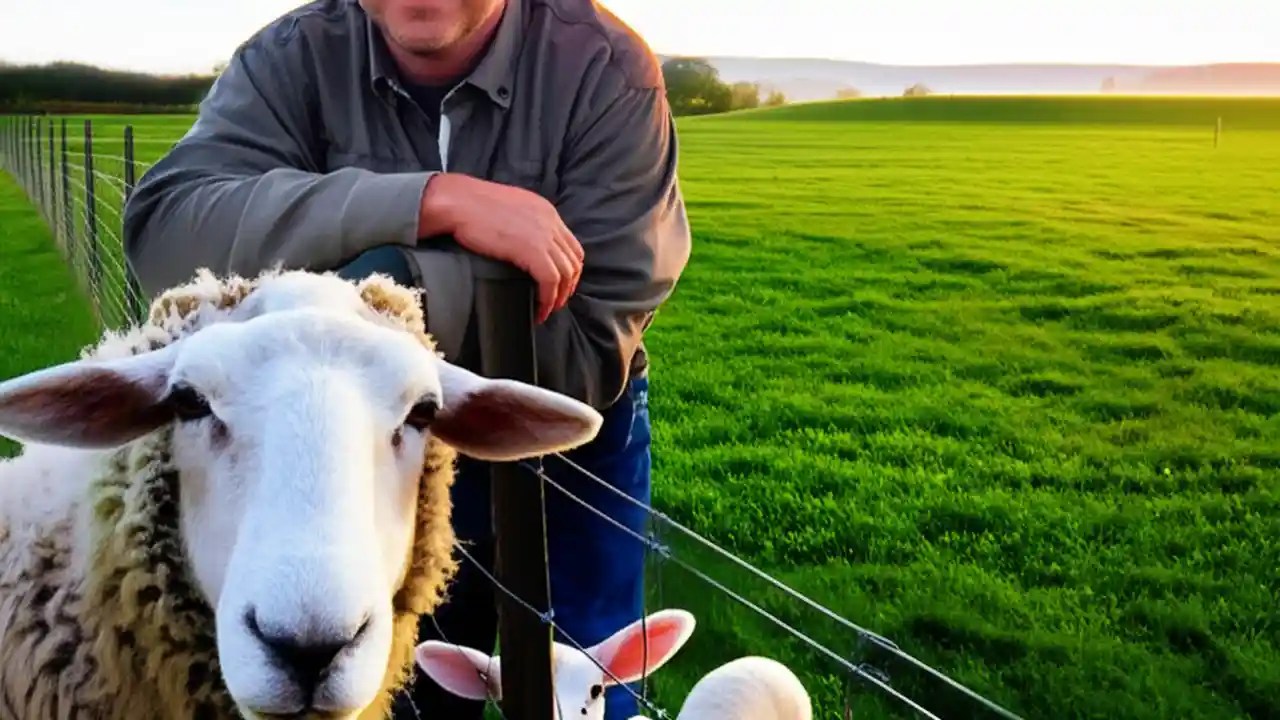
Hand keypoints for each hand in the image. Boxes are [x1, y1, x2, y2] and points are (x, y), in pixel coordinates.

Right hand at [419, 173, 582, 323]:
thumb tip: (522, 243)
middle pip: (574, 261)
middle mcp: (550, 221)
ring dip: (559, 296)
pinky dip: (548, 299)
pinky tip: (539, 310)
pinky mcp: (532, 250)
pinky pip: (551, 281)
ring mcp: (544, 235)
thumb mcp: (509, 209)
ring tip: (546, 310)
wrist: (457, 202)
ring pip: (566, 273)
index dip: (569, 269)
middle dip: (568, 285)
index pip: (571, 245)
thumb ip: (523, 223)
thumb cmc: (471, 205)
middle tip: (555, 302)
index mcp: (546, 211)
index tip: (559, 285)